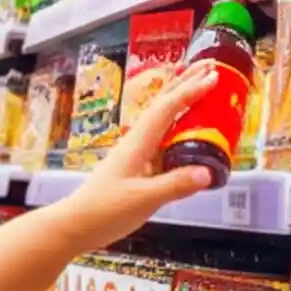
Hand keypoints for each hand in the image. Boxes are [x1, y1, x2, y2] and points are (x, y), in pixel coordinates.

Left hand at [57, 61, 218, 249]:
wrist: (77, 225)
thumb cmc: (104, 210)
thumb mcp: (143, 199)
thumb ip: (175, 185)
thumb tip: (207, 172)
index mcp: (138, 143)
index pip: (168, 108)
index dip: (191, 92)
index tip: (214, 78)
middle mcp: (138, 141)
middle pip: (164, 103)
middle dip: (187, 82)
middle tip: (211, 66)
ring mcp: (138, 152)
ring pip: (164, 117)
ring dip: (183, 99)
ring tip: (201, 85)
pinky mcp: (139, 166)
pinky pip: (164, 137)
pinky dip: (179, 125)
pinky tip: (188, 129)